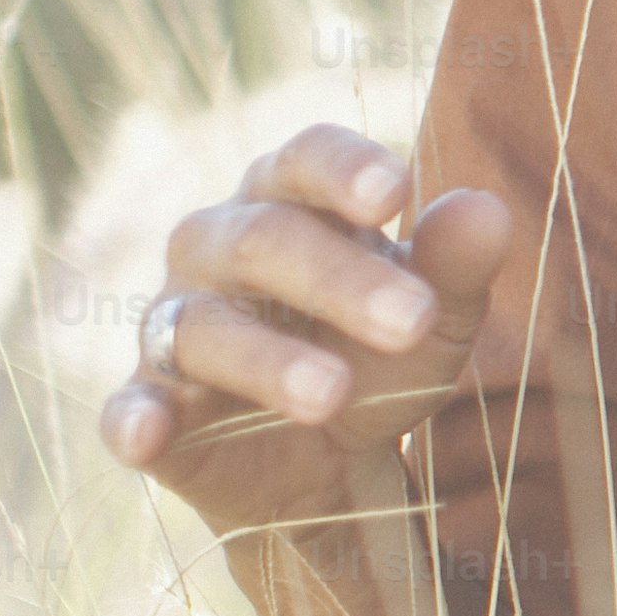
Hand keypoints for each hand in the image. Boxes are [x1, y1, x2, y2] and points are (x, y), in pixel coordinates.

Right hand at [98, 123, 518, 530]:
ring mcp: (172, 325)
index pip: (305, 159)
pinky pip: (128, 407)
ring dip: (266, 359)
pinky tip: (145, 436)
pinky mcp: (148, 404)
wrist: (335, 456)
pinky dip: (133, 419)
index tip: (395, 192)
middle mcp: (216, 249)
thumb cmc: (382, 353)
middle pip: (264, 241)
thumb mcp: (437, 315)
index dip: (343, 169)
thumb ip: (456, 264)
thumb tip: (487, 210)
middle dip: (339, 280)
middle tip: (413, 320)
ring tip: (332, 393)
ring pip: (200, 326)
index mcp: (291, 203)